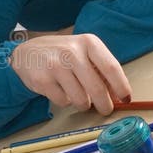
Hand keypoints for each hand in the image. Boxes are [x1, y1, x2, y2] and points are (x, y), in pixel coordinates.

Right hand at [9, 32, 130, 112]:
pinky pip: (63, 102)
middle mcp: (73, 52)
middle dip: (104, 105)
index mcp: (88, 43)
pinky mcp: (43, 79)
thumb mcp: (83, 52)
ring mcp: (56, 65)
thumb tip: (119, 95)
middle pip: (97, 88)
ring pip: (80, 99)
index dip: (121, 86)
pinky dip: (65, 101)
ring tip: (78, 96)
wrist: (27, 52)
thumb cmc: (62, 54)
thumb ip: (101, 70)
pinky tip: (60, 90)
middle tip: (105, 109)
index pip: (111, 67)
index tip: (126, 99)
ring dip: (83, 104)